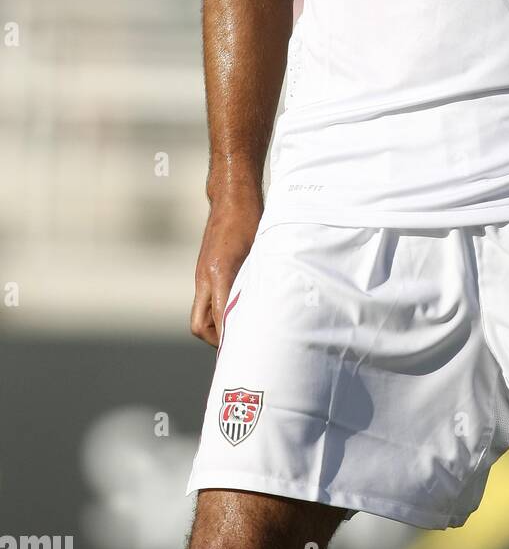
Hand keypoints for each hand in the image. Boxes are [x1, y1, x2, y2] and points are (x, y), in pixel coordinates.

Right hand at [190, 189, 262, 346]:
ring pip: (200, 314)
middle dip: (217, 340)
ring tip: (242, 329)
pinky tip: (237, 309)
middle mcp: (206, 277)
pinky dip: (217, 310)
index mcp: (220, 272)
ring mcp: (202, 274)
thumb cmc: (251, 220)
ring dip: (217, 326)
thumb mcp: (260, 249)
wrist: (232, 197)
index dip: (230, 338)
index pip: (219, 317)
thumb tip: (268, 309)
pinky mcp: (203, 271)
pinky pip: (205, 300)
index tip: (244, 351)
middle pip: (199, 325)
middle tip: (240, 345)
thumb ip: (259, 278)